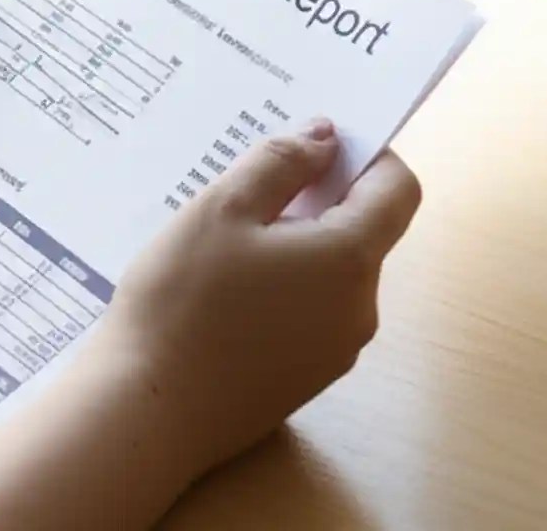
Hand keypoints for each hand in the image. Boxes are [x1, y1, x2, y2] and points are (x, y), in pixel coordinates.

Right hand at [93, 119, 421, 474]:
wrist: (148, 410)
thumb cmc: (181, 301)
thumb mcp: (221, 210)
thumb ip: (279, 164)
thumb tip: (325, 136)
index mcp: (349, 259)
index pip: (398, 190)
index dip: (367, 156)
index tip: (314, 146)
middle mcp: (359, 309)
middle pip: (361, 234)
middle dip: (316, 203)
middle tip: (244, 196)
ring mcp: (335, 352)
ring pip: (329, 278)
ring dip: (293, 249)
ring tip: (221, 250)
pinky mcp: (305, 382)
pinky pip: (308, 317)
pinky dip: (280, 292)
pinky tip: (221, 299)